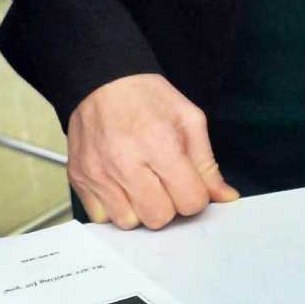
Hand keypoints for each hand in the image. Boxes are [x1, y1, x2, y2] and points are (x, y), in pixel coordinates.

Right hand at [67, 73, 239, 229]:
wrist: (103, 81)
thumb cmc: (147, 97)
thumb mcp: (189, 120)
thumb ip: (207, 163)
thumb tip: (225, 197)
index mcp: (161, 145)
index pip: (190, 202)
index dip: (194, 195)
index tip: (187, 183)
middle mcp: (126, 163)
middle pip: (159, 218)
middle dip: (168, 205)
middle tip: (164, 183)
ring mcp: (99, 174)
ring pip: (129, 222)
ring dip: (139, 209)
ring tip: (140, 183)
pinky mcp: (79, 179)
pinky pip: (101, 217)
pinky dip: (113, 207)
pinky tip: (120, 185)